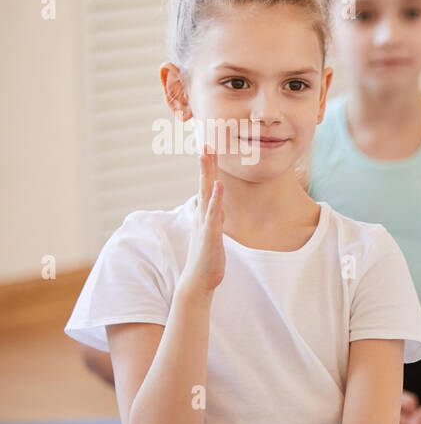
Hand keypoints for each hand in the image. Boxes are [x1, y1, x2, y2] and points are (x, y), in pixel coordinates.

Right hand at [179, 149, 224, 294]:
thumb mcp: (213, 232)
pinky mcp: (210, 235)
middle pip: (204, 184)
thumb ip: (214, 217)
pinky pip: (213, 215)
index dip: (208, 168)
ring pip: (206, 195)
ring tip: (207, 156)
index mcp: (205, 214)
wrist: (199, 280)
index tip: (209, 149)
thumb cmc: (207, 257)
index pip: (206, 186)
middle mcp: (202, 216)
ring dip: (207, 175)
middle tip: (205, 143)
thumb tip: (217, 206)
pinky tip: (218, 186)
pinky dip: (215, 200)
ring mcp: (205, 224)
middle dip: (205, 164)